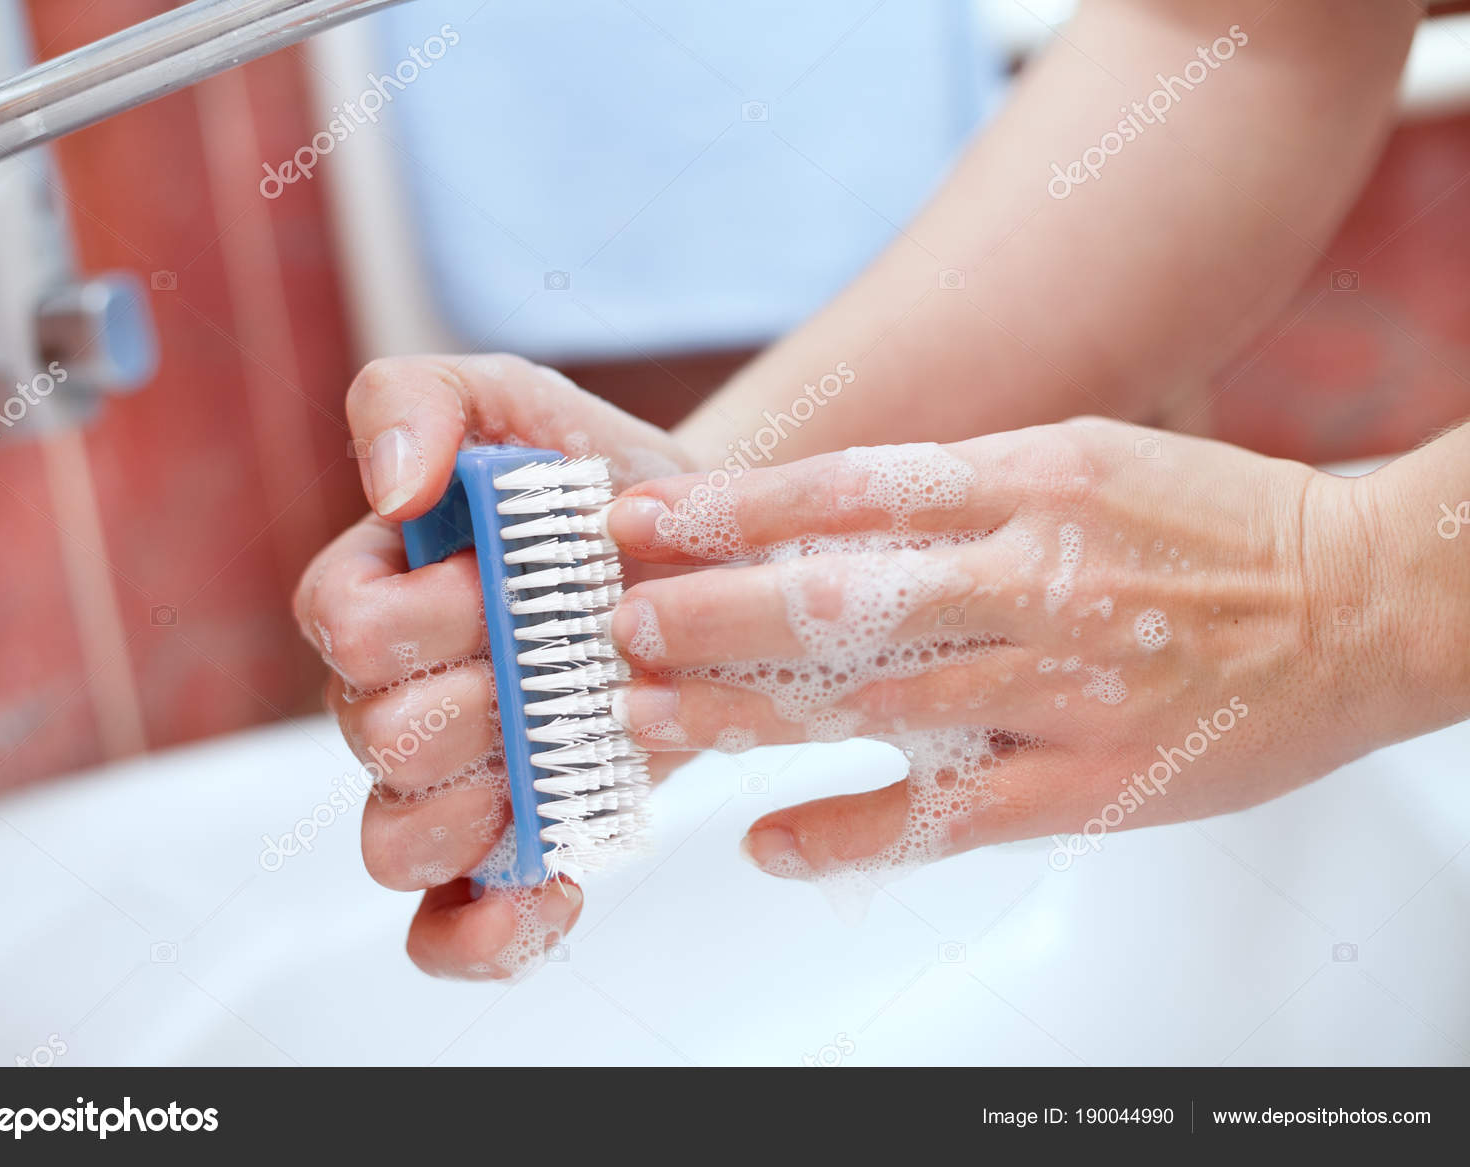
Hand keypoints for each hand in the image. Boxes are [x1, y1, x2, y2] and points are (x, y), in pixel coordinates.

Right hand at [294, 354, 690, 978]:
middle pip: (379, 740)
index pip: (348, 630)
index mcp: (373, 596)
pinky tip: (559, 888)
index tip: (514, 582)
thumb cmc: (595, 482)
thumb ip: (419, 400)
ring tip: (562, 760)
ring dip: (482, 809)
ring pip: (395, 844)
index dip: (433, 616)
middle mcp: (388, 697)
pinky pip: (446, 931)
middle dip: (486, 701)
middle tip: (569, 663)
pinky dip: (491, 931)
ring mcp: (442, 783)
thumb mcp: (512, 401)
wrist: (703, 560)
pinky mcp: (505, 848)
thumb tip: (391, 488)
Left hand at [603, 418, 1415, 881]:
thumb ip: (950, 486)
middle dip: (713, 610)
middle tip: (614, 622)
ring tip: (653, 718)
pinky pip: (949, 816)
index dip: (729, 510)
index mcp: (1029, 482)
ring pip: (874, 703)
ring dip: (748, 714)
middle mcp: (1034, 578)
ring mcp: (1058, 687)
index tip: (639, 520)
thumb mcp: (1076, 458)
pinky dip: (852, 831)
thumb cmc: (1211, 526)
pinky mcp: (1087, 783)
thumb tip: (808, 509)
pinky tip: (771, 844)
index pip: (846, 489)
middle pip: (841, 596)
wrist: (1362, 602)